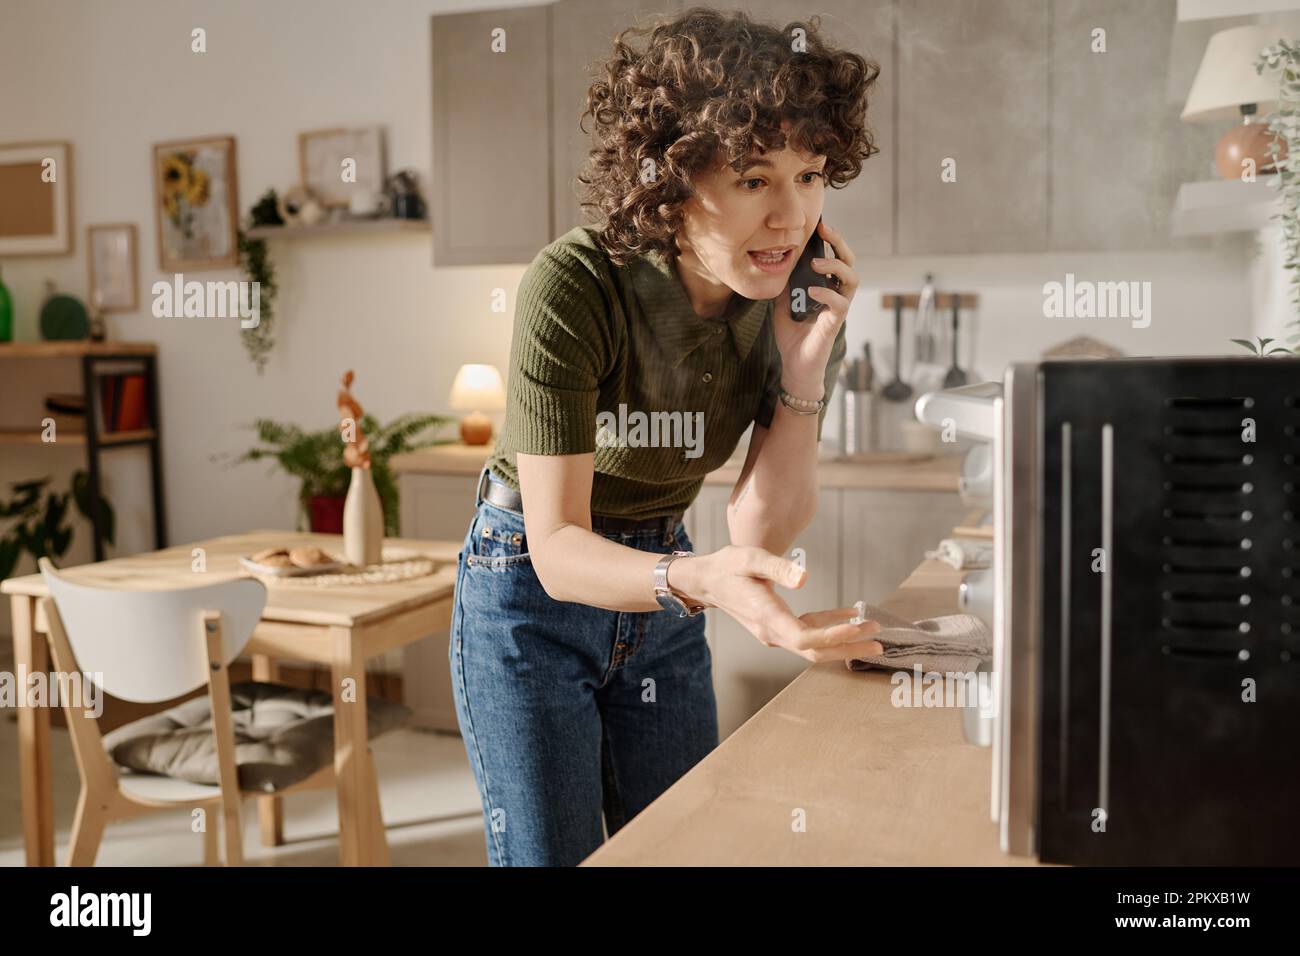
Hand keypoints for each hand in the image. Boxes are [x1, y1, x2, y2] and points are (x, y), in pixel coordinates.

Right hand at [669, 546, 882, 662]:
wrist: (707, 581)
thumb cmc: (727, 567)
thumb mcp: (749, 558)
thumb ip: (777, 566)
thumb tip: (805, 577)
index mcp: (766, 617)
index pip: (805, 637)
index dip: (834, 635)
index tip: (859, 626)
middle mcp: (771, 632)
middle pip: (814, 650)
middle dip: (848, 646)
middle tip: (879, 640)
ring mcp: (774, 634)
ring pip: (813, 647)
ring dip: (843, 642)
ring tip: (873, 632)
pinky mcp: (777, 629)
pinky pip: (808, 635)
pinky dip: (829, 629)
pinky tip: (849, 617)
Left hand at [772, 219, 858, 395]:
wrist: (794, 364)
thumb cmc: (792, 334)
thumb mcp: (783, 301)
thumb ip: (786, 282)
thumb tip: (779, 259)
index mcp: (826, 286)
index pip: (835, 257)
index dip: (831, 240)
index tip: (819, 224)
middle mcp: (836, 293)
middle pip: (849, 262)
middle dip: (840, 243)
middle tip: (825, 230)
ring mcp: (838, 308)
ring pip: (852, 279)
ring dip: (835, 266)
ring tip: (816, 263)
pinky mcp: (835, 323)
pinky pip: (839, 304)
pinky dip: (826, 294)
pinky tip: (812, 291)